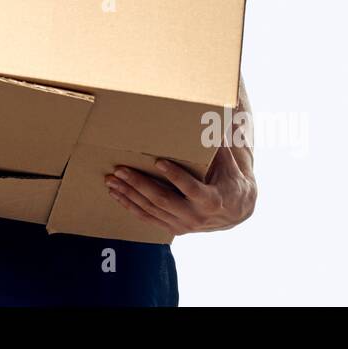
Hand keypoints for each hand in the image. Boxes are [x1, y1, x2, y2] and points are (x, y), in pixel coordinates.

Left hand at [104, 142, 256, 239]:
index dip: (175, 176)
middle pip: (163, 200)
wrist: (235, 211)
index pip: (191, 188)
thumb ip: (220, 144)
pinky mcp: (173, 229)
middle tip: (120, 169)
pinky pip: (147, 218)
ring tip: (111, 180)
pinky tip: (116, 194)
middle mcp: (196, 216)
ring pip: (151, 210)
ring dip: (129, 194)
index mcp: (211, 200)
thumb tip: (214, 119)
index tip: (158, 161)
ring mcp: (183, 225)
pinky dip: (130, 206)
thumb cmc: (230, 179)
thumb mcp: (230, 163)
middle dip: (139, 183)